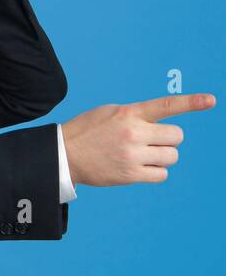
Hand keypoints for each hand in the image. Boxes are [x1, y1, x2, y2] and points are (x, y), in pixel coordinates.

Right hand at [61, 93, 214, 185]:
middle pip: (176, 137)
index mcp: (129, 113)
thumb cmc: (88, 131)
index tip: (211, 101)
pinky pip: (162, 174)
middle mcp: (133, 133)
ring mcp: (132, 155)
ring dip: (162, 156)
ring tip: (142, 155)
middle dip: (168, 140)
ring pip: (172, 156)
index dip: (191, 102)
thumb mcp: (110, 112)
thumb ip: (137, 114)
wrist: (63, 155)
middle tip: (150, 141)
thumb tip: (162, 121)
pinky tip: (139, 167)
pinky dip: (155, 171)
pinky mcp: (130, 174)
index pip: (166, 106)